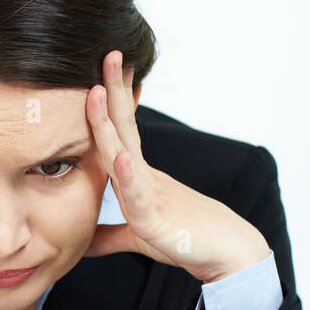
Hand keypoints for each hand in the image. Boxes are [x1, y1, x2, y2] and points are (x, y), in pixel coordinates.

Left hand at [83, 50, 271, 283]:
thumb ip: (109, 235)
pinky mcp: (155, 221)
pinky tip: (121, 157)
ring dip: (110, 121)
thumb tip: (83, 241)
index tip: (100, 67)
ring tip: (98, 89)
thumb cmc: (185, 240)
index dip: (110, 100)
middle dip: (113, 90)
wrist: (227, 257)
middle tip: (107, 52)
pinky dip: (129, 177)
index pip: (120, 131)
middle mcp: (143, 176)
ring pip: (124, 153)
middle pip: (123, 128)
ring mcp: (149, 194)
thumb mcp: (138, 236)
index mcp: (137, 175)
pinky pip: (138, 197)